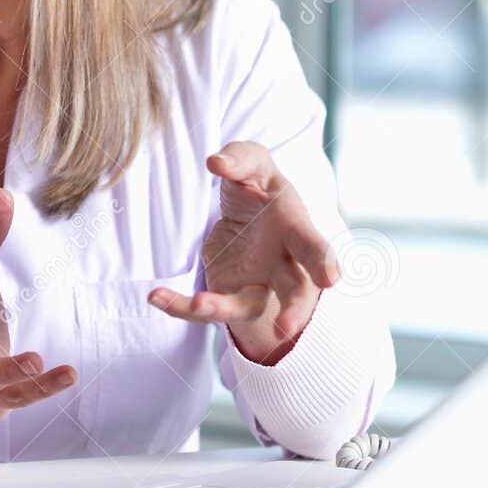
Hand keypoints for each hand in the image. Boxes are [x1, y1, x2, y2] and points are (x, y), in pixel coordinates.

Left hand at [147, 141, 338, 363]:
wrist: (245, 212)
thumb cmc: (258, 187)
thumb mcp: (252, 164)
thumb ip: (240, 158)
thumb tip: (217, 164)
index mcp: (294, 228)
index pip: (312, 246)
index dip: (322, 262)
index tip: (330, 278)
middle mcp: (282, 264)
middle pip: (294, 293)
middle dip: (294, 311)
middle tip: (286, 329)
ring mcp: (256, 284)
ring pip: (245, 307)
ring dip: (222, 310)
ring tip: (197, 304)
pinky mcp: (226, 293)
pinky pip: (205, 307)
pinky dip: (180, 306)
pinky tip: (157, 297)